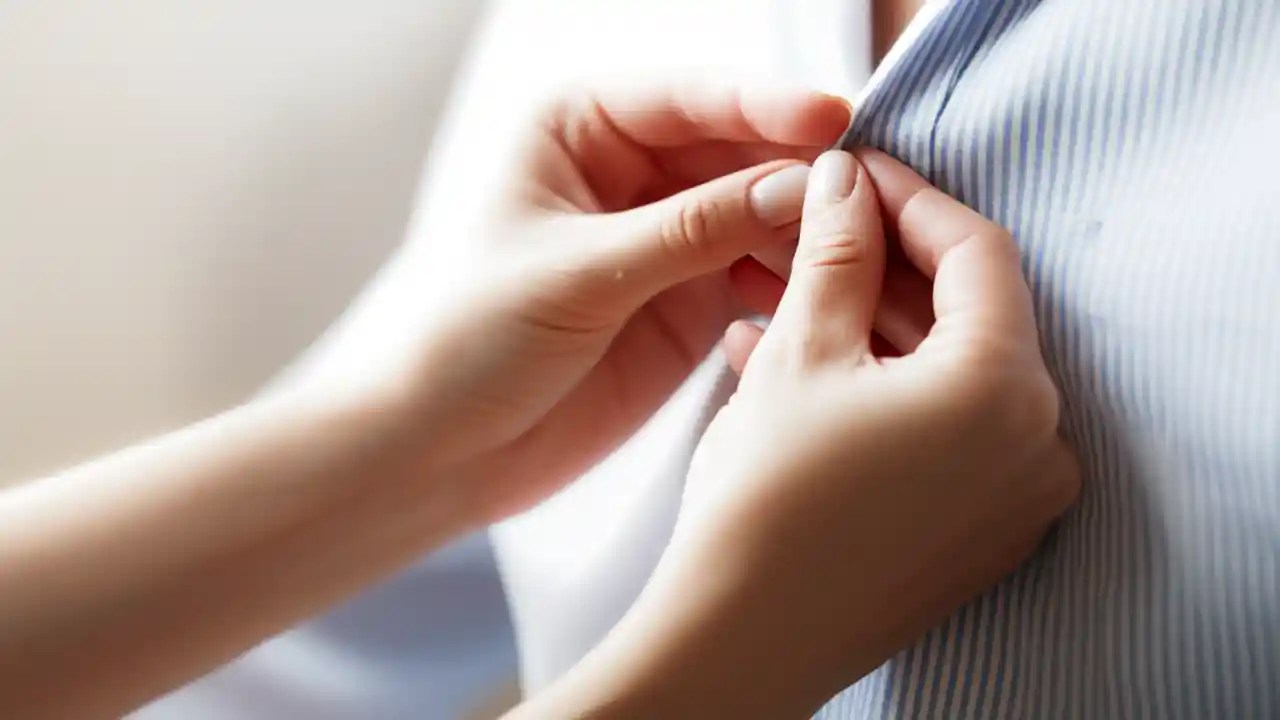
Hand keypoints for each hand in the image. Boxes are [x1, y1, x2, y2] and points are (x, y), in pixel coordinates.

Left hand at [401, 85, 850, 520]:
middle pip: (737, 150)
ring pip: (759, 213)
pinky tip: (826, 294)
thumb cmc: (467, 338)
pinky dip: (794, 282)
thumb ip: (689, 230)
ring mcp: (666, 238)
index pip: (688, 98)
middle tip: (868, 193)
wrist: (439, 450)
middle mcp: (630, 172)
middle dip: (797, 171)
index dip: (762, 106)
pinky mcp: (689, 302)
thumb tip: (797, 189)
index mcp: (580, 128)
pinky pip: (759, 275)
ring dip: (806, 229)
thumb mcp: (578, 272)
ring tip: (860, 249)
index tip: (831, 121)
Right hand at [531, 150, 1080, 717]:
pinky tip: (797, 364)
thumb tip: (846, 179)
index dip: (909, 196)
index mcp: (1005, 389)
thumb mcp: (802, 352)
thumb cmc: (767, 502)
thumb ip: (838, 252)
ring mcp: (1011, 497)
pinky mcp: (977, 532)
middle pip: (966, 315)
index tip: (854, 170)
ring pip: (945, 375)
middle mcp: (1035, 445)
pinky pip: (940, 432)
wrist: (739, 643)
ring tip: (783, 292)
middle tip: (812, 229)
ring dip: (869, 327)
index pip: (977, 252)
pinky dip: (882, 390)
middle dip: (881, 265)